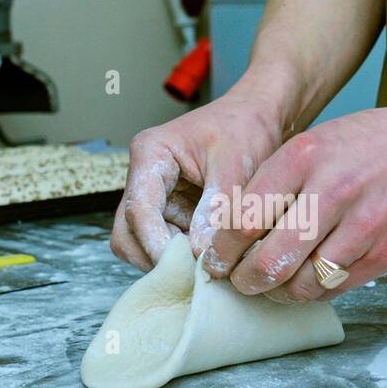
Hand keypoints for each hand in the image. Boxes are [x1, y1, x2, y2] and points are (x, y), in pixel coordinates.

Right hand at [110, 77, 288, 270]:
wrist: (258, 117)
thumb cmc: (246, 128)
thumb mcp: (236, 165)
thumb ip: (217, 207)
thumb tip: (200, 251)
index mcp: (150, 154)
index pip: (138, 210)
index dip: (156, 244)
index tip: (184, 266)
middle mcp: (144, 177)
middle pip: (128, 234)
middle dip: (156, 257)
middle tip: (196, 270)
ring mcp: (155, 197)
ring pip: (143, 244)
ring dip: (171, 260)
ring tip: (209, 262)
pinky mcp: (171, 212)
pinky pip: (166, 244)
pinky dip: (185, 256)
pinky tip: (211, 255)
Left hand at [203, 100, 386, 300]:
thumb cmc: (357, 148)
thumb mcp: (305, 147)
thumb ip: (267, 186)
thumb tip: (226, 237)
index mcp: (303, 158)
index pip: (244, 220)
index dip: (222, 251)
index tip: (215, 261)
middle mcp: (333, 191)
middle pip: (270, 260)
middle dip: (244, 280)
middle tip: (238, 281)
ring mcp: (363, 226)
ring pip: (302, 284)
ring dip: (277, 293)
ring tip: (269, 285)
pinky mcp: (384, 254)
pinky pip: (334, 289)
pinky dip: (310, 292)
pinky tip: (302, 282)